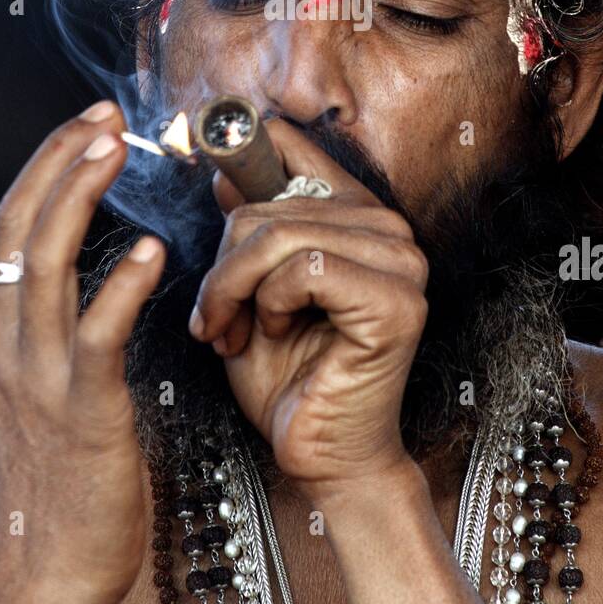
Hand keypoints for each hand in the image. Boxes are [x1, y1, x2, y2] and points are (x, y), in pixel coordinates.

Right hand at [0, 102, 165, 603]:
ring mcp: (35, 373)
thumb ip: (47, 334)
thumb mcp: (33, 392)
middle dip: (57, 158)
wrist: (41, 570)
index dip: (48, 170)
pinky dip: (120, 283)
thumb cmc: (53, 481)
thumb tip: (76, 284)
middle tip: (101, 114)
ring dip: (78, 193)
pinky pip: (94, 330)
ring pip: (44, 259)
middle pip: (19, 226)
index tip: (86, 130)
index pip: (14, 229)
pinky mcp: (78, 406)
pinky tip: (148, 250)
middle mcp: (5, 342)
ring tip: (112, 145)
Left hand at [188, 120, 428, 499]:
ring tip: (229, 331)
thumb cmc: (289, 380)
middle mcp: (387, 229)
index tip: (201, 168)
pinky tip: (275, 335)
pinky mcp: (396, 301)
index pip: (291, 146)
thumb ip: (246, 230)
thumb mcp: (249, 291)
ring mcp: (401, 263)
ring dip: (233, 288)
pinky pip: (301, 269)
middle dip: (221, 264)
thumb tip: (224, 170)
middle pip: (269, 202)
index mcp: (355, 215)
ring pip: (279, 233)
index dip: (238, 153)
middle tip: (212, 317)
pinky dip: (268, 304)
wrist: (323, 458)